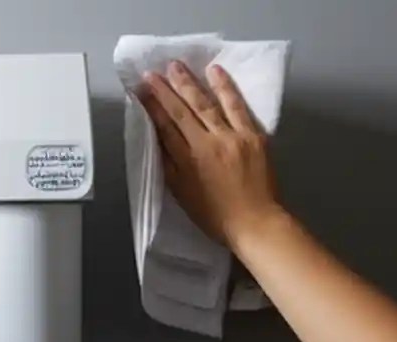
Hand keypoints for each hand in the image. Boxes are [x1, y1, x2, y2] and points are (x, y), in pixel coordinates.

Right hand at [138, 62, 284, 248]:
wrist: (255, 221)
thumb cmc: (214, 214)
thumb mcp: (182, 193)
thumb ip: (170, 165)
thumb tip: (158, 140)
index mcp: (187, 162)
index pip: (165, 127)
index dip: (152, 106)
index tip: (141, 90)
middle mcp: (207, 145)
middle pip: (182, 111)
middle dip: (165, 89)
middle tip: (153, 71)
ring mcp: (232, 137)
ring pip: (207, 104)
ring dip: (190, 83)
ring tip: (177, 66)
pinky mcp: (253, 135)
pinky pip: (236, 106)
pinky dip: (225, 88)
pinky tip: (215, 72)